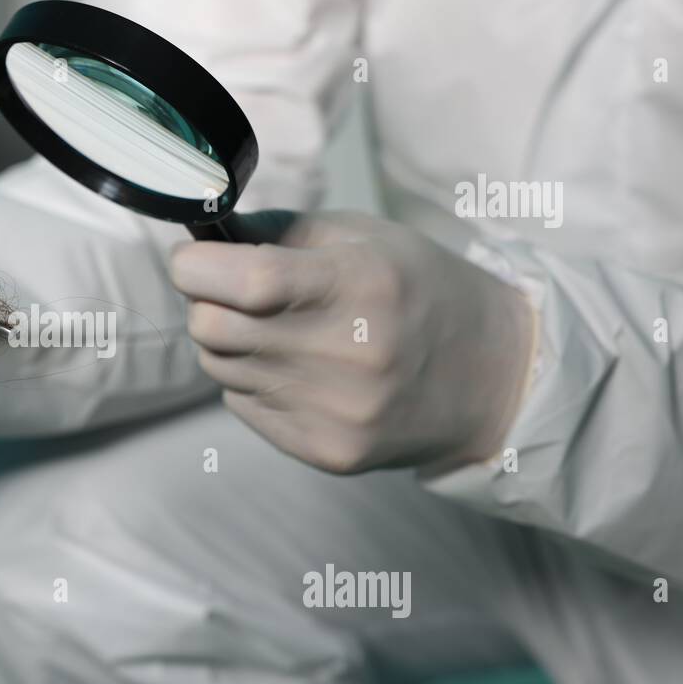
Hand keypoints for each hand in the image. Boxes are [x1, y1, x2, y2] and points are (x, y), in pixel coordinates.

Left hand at [170, 210, 535, 473]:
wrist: (490, 378)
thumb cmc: (418, 290)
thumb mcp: (363, 237)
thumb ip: (277, 232)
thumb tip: (204, 237)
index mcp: (360, 286)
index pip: (244, 281)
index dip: (195, 266)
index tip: (191, 256)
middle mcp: (348, 355)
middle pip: (212, 328)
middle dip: (204, 301)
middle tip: (228, 290)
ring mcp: (335, 412)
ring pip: (220, 368)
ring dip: (229, 342)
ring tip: (277, 328)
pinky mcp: (325, 451)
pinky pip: (242, 406)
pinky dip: (252, 381)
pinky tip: (298, 368)